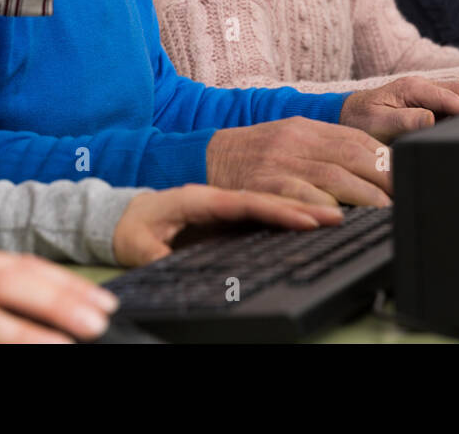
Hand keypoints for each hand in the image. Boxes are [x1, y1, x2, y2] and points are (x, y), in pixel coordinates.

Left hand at [112, 185, 343, 265]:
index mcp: (200, 200)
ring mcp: (225, 203)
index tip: (307, 219)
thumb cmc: (131, 228)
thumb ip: (156, 254)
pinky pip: (264, 209)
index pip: (246, 203)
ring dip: (303, 206)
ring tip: (336, 215)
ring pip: (270, 201)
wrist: (121, 215)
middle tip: (338, 217)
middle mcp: (218, 197)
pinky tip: (313, 218)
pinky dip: (291, 211)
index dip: (278, 210)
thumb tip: (170, 262)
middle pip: (267, 198)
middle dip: (304, 207)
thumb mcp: (137, 245)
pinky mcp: (228, 213)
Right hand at [206, 117, 392, 206]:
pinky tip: (338, 218)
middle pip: (352, 156)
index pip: (357, 139)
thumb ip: (325, 149)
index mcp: (307, 127)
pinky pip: (297, 196)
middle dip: (385, 177)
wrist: (203, 155)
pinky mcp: (263, 184)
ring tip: (386, 211)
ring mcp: (280, 162)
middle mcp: (297, 141)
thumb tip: (370, 167)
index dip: (386, 158)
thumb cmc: (253, 154)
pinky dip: (320, 207)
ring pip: (332, 176)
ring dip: (364, 195)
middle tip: (409, 195)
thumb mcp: (289, 140)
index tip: (408, 174)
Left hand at [339, 77, 458, 141]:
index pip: (449, 97)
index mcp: (412, 87)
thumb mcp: (376, 122)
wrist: (345, 116)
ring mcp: (427, 94)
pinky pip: (456, 106)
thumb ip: (403, 120)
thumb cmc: (358, 121)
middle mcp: (423, 86)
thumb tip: (430, 119)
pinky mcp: (428, 105)